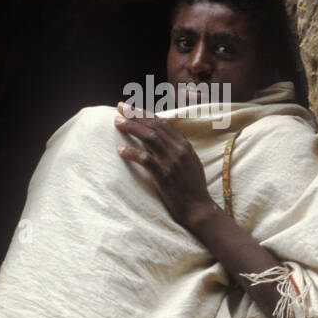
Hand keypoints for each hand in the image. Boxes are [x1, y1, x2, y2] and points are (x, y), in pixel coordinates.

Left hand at [114, 101, 216, 229]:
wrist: (199, 209)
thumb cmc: (193, 188)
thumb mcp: (190, 163)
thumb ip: (177, 150)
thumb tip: (163, 139)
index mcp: (184, 145)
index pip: (163, 122)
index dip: (145, 113)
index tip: (131, 107)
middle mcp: (179, 150)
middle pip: (154, 125)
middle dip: (135, 114)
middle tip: (120, 107)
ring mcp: (172, 162)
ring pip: (150, 137)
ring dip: (132, 127)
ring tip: (117, 122)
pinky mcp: (165, 176)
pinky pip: (146, 159)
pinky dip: (132, 152)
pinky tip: (120, 150)